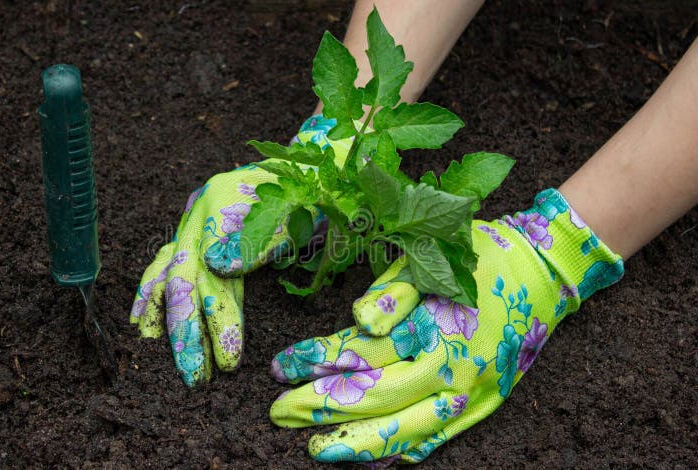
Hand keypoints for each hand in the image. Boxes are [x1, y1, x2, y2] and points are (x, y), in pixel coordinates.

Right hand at [130, 115, 346, 385]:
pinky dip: (151, 293)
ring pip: (170, 277)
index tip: (231, 356)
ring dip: (166, 320)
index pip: (209, 269)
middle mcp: (198, 213)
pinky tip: (140, 318)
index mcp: (219, 203)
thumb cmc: (304, 192)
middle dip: (187, 331)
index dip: (217, 317)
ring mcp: (195, 223)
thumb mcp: (289, 212)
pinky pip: (166, 266)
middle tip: (196, 375)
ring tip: (159, 354)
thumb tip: (216, 264)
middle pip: (183, 279)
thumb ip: (254, 239)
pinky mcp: (198, 235)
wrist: (308, 170)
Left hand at [269, 189, 623, 462]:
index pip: (360, 354)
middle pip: (374, 399)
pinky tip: (379, 458)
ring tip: (316, 450)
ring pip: (405, 431)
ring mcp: (469, 395)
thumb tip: (358, 323)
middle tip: (279, 412)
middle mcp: (450, 372)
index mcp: (433, 331)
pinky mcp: (484, 405)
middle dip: (321, 408)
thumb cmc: (482, 256)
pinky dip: (405, 450)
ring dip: (356, 444)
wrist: (543, 271)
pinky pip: (439, 438)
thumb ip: (395, 293)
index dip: (316, 361)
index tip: (280, 366)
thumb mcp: (435, 257)